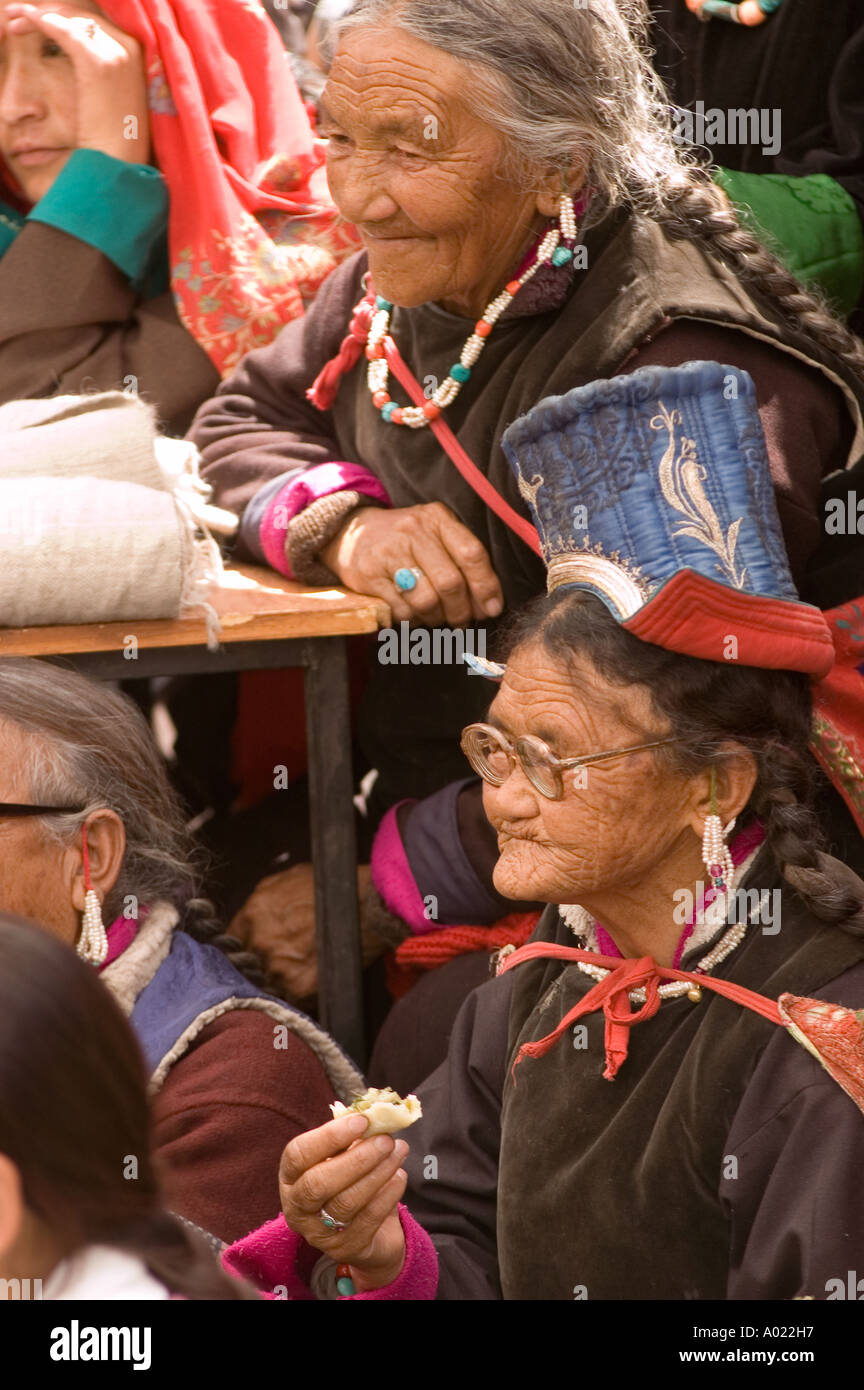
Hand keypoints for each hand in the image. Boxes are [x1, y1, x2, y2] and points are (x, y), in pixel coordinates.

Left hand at [3, 4, 149, 163]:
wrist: (117, 163)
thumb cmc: (110, 140)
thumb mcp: (109, 98)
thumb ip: (98, 73)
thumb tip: (72, 55)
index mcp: (134, 54)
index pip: (93, 22)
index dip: (63, 16)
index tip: (39, 20)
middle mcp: (128, 48)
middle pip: (80, 15)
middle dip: (47, 11)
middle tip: (17, 15)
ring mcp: (115, 54)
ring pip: (69, 18)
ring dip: (36, 15)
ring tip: (12, 20)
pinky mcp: (98, 63)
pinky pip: (62, 30)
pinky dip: (39, 22)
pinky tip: (20, 22)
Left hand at [229, 864, 380, 1001]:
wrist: (366, 907)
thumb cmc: (330, 889)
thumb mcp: (285, 879)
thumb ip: (260, 900)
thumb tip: (248, 915)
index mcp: (253, 914)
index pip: (231, 940)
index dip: (243, 945)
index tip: (250, 949)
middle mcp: (260, 943)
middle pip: (246, 964)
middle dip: (259, 962)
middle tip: (279, 958)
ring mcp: (277, 967)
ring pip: (265, 983)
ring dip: (276, 980)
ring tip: (296, 970)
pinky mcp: (298, 988)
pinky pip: (287, 998)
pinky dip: (295, 994)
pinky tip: (307, 981)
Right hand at [280, 1113, 407, 1290]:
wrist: (367, 1232)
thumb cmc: (349, 1180)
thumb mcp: (342, 1156)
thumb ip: (351, 1136)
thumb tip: (374, 1115)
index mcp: (290, 1177)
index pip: (298, 1155)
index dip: (329, 1137)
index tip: (361, 1121)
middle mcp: (297, 1208)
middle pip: (319, 1183)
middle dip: (357, 1158)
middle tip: (386, 1140)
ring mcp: (319, 1233)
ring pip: (346, 1202)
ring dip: (378, 1173)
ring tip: (399, 1151)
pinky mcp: (347, 1249)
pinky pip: (369, 1219)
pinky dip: (388, 1194)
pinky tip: (400, 1175)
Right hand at [320, 502, 503, 626]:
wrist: (350, 532)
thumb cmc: (405, 539)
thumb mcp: (434, 532)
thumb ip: (461, 559)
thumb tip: (489, 604)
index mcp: (437, 518)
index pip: (471, 554)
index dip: (486, 586)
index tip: (492, 608)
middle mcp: (414, 531)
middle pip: (450, 583)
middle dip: (461, 610)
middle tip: (462, 620)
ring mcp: (389, 552)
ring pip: (426, 601)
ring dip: (436, 618)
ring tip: (436, 617)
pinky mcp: (369, 574)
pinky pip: (401, 610)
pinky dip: (413, 620)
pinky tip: (414, 614)